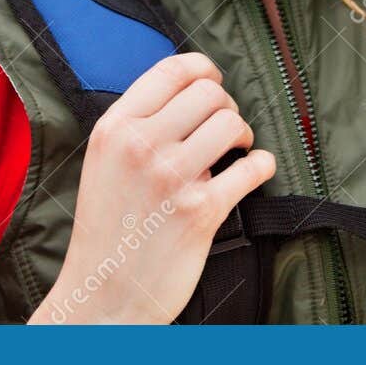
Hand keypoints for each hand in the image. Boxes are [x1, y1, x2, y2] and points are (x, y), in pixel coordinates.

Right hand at [29, 52, 274, 323]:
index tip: (213, 80)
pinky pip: (253, 167)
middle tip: (224, 127)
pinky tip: (254, 170)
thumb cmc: (108, 228)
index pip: (172, 70)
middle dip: (225, 104)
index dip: (203, 69)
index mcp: (115, 128)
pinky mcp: (202, 210)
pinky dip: (262, 164)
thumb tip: (189, 95)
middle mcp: (142, 146)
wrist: (103, 295)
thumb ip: (138, 125)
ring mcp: (173, 177)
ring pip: (232, 123)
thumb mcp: (104, 161)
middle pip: (209, 92)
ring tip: (235, 150)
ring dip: (243, 133)